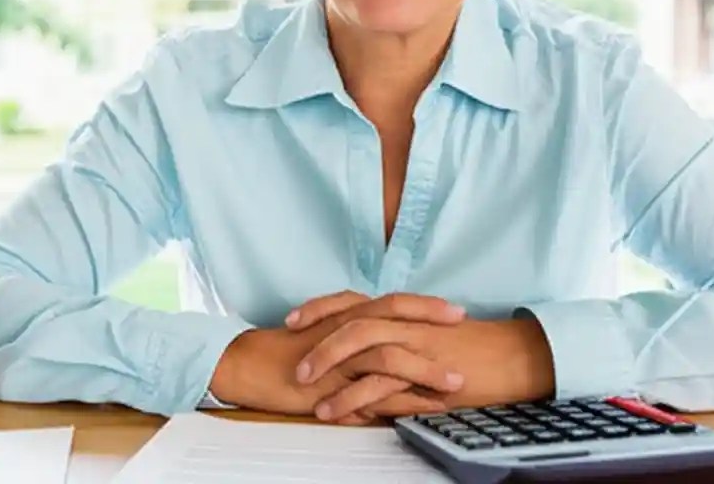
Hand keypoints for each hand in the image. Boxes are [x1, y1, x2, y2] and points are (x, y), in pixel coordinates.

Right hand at [210, 291, 467, 422]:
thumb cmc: (286, 350)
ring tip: (454, 383)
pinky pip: (370, 393)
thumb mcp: (326, 336)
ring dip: (426, 370)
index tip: (456, 311)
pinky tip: (421, 409)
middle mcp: (345, 329)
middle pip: (396, 318)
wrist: (248, 364)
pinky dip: (400, 401)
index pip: (393, 303)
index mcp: (347, 315)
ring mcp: (339, 357)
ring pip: (389, 356)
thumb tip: (383, 351)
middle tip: (465, 330)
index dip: (425, 305)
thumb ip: (356, 339)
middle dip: (433, 324)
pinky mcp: (332, 385)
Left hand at [292, 298, 556, 422]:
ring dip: (330, 371)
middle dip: (318, 341)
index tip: (294, 319)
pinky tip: (337, 412)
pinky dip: (354, 398)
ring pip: (362, 349)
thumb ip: (400, 337)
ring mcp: (415, 345)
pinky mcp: (426, 371)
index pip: (354, 301)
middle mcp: (406, 323)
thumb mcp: (430, 336)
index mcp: (404, 313)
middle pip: (352, 321)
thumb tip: (372, 349)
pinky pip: (382, 383)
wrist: (515, 356)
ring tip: (308, 394)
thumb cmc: (476, 348)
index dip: (321, 308)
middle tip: (296, 362)